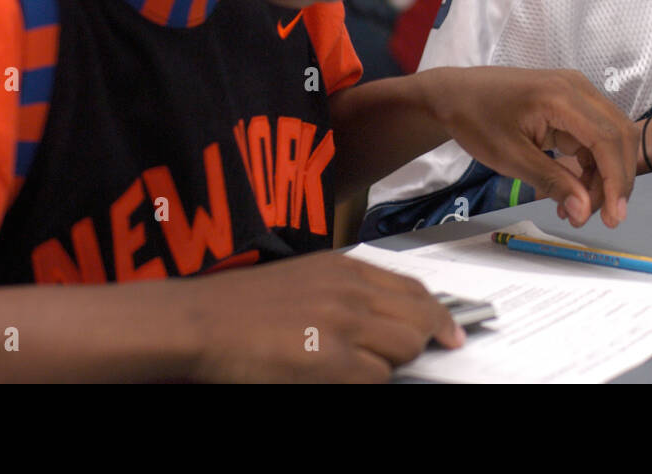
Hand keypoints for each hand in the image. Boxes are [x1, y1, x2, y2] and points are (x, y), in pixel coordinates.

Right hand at [185, 252, 462, 382]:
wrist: (198, 322)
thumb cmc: (240, 306)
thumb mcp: (304, 280)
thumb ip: (346, 292)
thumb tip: (386, 317)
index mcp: (345, 268)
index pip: (414, 290)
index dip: (439, 315)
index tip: (452, 333)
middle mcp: (350, 291)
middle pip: (419, 320)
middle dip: (422, 342)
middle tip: (418, 359)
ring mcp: (342, 325)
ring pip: (403, 350)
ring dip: (389, 365)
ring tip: (355, 367)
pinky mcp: (330, 361)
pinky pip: (376, 379)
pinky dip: (367, 383)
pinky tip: (338, 379)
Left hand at [419, 67, 636, 227]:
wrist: (455, 95)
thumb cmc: (475, 120)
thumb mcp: (510, 157)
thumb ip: (551, 182)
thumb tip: (584, 212)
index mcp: (561, 96)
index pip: (607, 139)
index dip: (616, 180)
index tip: (614, 217)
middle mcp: (577, 88)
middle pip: (618, 137)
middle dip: (615, 181)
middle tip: (602, 219)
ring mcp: (576, 94)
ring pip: (609, 140)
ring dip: (601, 177)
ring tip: (575, 210)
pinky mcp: (572, 104)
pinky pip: (593, 138)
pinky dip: (588, 167)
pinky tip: (569, 192)